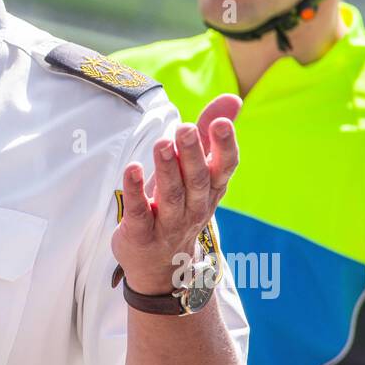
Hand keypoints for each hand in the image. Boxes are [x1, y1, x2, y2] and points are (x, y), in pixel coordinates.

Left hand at [111, 94, 240, 294]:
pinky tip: (131, 170)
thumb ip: (209, 132)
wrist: (162, 266)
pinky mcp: (141, 234)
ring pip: (171, 196)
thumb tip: (233, 98)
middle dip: (192, 154)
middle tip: (185, 129)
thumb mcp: (198, 170)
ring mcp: (169, 224)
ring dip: (166, 170)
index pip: (225, 168)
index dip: (225, 146)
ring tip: (161, 144)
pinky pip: (139, 213)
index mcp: (211, 189)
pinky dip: (135, 192)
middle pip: (197, 180)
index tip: (223, 123)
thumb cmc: (181, 205)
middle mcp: (195, 207)